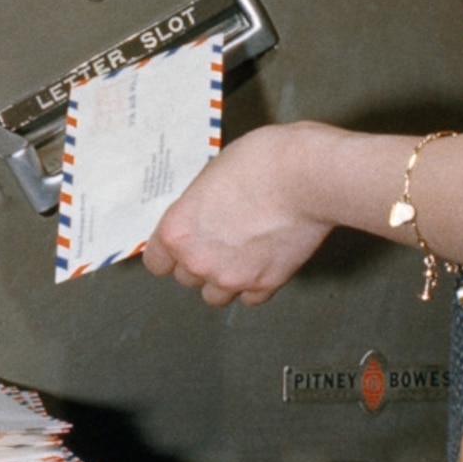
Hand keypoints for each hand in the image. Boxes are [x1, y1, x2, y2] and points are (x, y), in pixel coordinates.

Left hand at [145, 125, 338, 305]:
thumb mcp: (211, 174)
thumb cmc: (262, 163)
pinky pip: (250, 298)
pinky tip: (261, 263)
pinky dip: (254, 285)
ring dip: (222, 279)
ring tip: (238, 255)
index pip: (156, 262)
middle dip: (198, 262)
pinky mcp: (266, 284)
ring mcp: (232, 278)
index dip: (170, 252)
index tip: (179, 248)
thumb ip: (197, 207)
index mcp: (177, 231)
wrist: (306, 176)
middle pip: (185, 278)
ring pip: (215, 295)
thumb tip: (199, 216)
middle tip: (218, 241)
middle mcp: (198, 261)